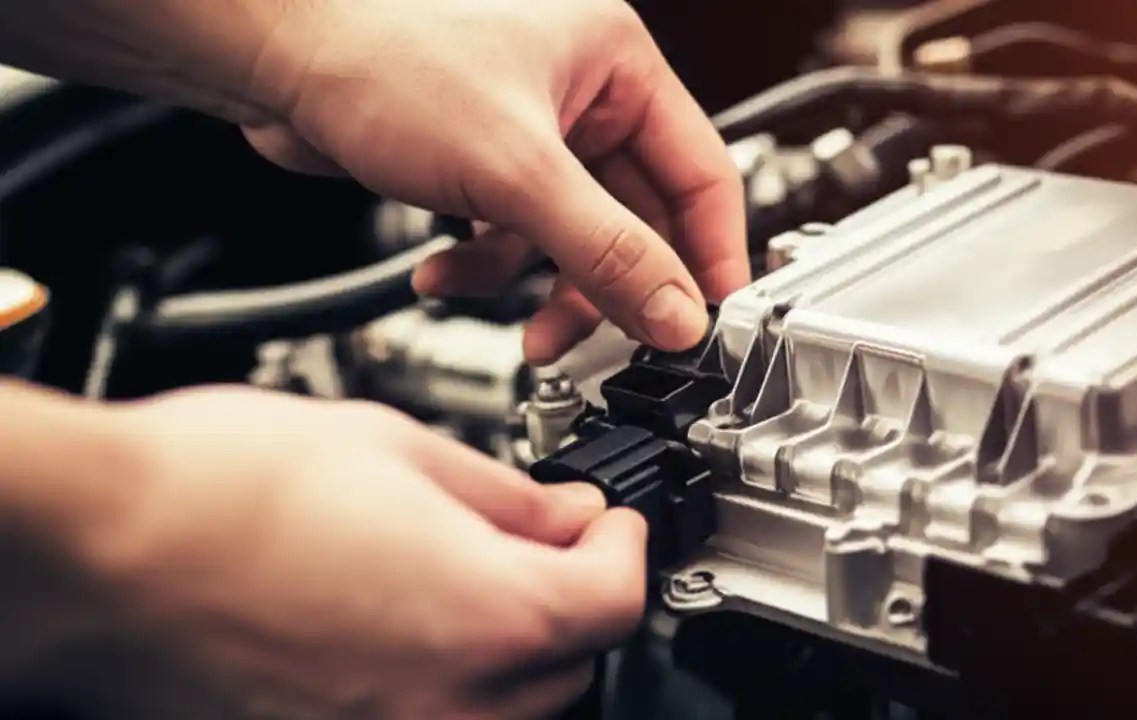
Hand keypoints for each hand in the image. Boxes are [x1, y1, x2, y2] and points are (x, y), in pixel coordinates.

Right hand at [85, 387, 645, 718]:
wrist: (103, 547)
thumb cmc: (221, 490)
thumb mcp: (399, 451)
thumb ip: (507, 496)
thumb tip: (568, 513)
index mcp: (485, 613)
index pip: (617, 600)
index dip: (625, 545)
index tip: (607, 519)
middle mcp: (450, 700)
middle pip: (574, 660)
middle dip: (575, 593)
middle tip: (547, 536)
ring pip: (514, 706)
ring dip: (518, 643)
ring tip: (471, 572)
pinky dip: (450, 680)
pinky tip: (409, 620)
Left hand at [241, 0, 749, 363]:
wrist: (271, 56)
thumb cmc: (380, 58)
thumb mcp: (516, 172)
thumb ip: (608, 252)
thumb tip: (677, 313)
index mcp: (616, 65)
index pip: (701, 173)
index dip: (708, 255)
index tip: (706, 322)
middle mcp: (581, 94)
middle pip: (634, 219)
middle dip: (608, 287)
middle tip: (604, 341)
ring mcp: (529, 131)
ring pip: (571, 239)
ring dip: (539, 288)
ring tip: (522, 328)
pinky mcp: (480, 163)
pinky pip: (511, 236)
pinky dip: (483, 267)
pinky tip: (443, 276)